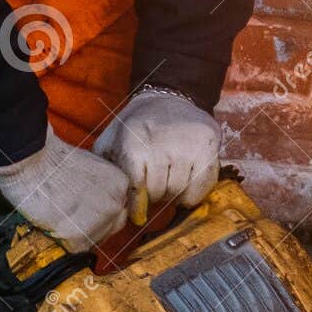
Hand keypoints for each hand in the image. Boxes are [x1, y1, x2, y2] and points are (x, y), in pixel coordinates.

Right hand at [0, 126, 128, 251]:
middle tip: (74, 217)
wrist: (31, 162)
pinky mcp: (80, 238)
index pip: (119, 207)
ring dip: (79, 233)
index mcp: (120, 184)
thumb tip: (96, 201)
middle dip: (95, 224)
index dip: (102, 209)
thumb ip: (100, 185)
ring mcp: (99, 223)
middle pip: (112, 226)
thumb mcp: (90, 165)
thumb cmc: (53, 159)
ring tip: (61, 217)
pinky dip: (64, 240)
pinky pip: (76, 248)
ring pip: (94, 240)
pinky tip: (54, 223)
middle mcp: (115, 205)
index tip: (88, 209)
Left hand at [94, 88, 219, 221]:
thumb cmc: (136, 127)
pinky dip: (194, 193)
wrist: (167, 99)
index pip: (137, 189)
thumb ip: (104, 166)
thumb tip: (104, 195)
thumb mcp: (112, 140)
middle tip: (155, 188)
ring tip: (169, 183)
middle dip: (156, 196)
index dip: (137, 204)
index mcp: (133, 143)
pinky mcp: (207, 145)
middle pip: (160, 192)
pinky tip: (186, 186)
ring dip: (174, 194)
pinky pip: (203, 186)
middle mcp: (162, 142)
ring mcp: (187, 144)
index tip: (138, 212)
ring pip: (180, 191)